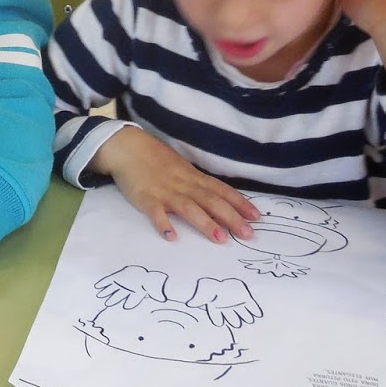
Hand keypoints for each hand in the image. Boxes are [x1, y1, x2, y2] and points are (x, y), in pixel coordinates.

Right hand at [92, 126, 259, 243]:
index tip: (257, 217)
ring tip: (220, 239)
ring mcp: (165, 191)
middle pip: (211, 201)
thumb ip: (198, 185)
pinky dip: (164, 224)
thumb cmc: (156, 160)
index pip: (222, 190)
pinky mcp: (146, 198)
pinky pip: (156, 212)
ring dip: (205, 222)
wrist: (128, 147)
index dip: (240, 203)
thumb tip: (219, 201)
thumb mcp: (182, 169)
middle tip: (248, 234)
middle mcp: (184, 184)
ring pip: (189, 207)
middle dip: (231, 217)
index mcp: (194, 177)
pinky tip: (172, 237)